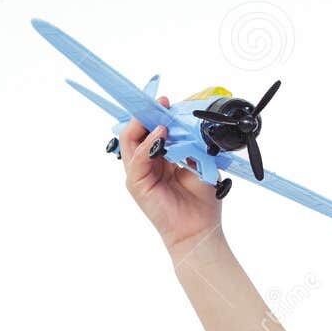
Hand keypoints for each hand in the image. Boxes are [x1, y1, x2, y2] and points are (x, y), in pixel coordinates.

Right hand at [118, 97, 223, 257]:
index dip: (155, 113)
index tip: (166, 101)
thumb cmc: (201, 201)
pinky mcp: (136, 184)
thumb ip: (190, 142)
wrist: (200, 229)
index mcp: (160, 157)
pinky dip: (148, 143)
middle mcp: (147, 163)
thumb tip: (185, 122)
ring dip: (145, 124)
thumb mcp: (199, 162)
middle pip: (136, 130)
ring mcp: (139, 173)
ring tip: (162, 116)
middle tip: (163, 102)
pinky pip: (137, 158)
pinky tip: (161, 135)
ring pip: (130, 140)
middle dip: (147, 113)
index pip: (149, 129)